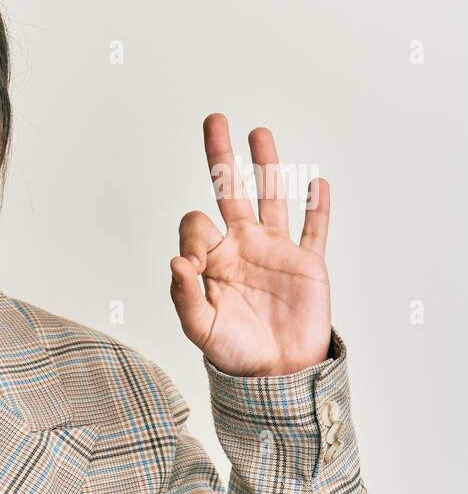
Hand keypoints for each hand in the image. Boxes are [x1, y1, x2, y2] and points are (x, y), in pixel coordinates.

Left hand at [169, 113, 331, 376]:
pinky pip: (315, 229)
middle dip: (220, 157)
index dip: (193, 236)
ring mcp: (276, 251)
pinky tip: (315, 183)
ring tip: (259, 133)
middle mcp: (242, 246)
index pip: (196, 225)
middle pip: (229, 190)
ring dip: (267, 165)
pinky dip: (317, 208)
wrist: (276, 373)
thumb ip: (184, 295)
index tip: (197, 262)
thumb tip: (176, 262)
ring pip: (271, 197)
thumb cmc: (232, 351)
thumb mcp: (198, 327)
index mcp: (212, 259)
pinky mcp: (307, 263)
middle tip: (214, 120)